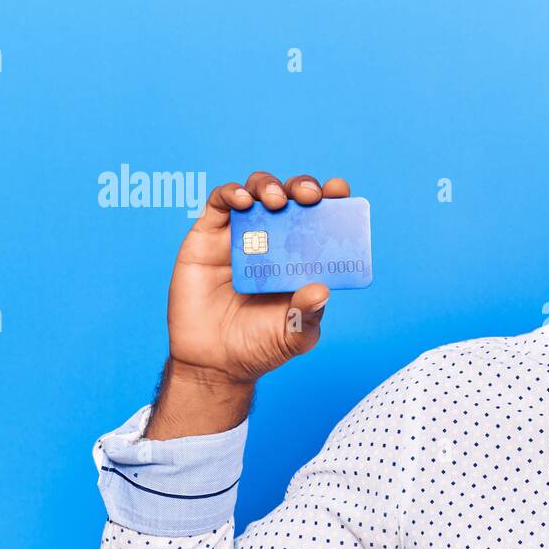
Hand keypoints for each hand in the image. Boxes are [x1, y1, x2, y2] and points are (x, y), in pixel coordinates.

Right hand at [144, 171, 348, 438]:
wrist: (214, 363)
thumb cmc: (260, 346)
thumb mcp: (295, 334)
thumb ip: (309, 314)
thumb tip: (322, 290)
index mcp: (303, 256)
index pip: (322, 218)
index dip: (333, 198)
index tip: (340, 190)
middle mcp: (275, 239)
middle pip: (292, 197)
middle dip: (304, 186)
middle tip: (311, 196)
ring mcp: (241, 235)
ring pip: (256, 191)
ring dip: (269, 186)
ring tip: (276, 201)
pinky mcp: (208, 237)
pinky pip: (218, 203)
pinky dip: (231, 193)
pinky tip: (242, 201)